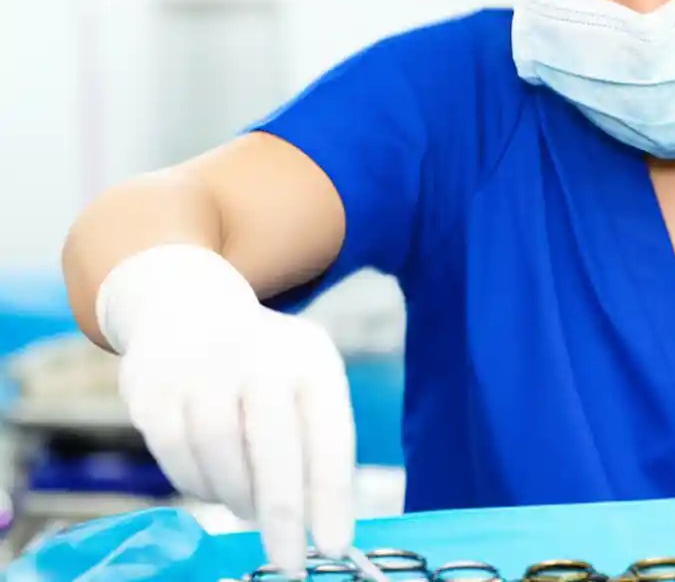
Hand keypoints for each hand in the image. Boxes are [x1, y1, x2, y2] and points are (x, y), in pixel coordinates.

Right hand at [97, 245, 354, 574]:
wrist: (187, 307)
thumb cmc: (266, 365)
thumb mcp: (306, 384)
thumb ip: (317, 445)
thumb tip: (324, 523)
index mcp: (310, 358)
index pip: (328, 433)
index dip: (331, 495)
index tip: (335, 546)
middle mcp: (257, 355)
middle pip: (271, 445)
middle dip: (283, 514)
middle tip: (289, 563)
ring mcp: (199, 366)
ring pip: (219, 455)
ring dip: (237, 497)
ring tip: (250, 508)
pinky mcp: (152, 386)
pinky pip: (176, 455)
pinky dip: (198, 484)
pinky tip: (215, 486)